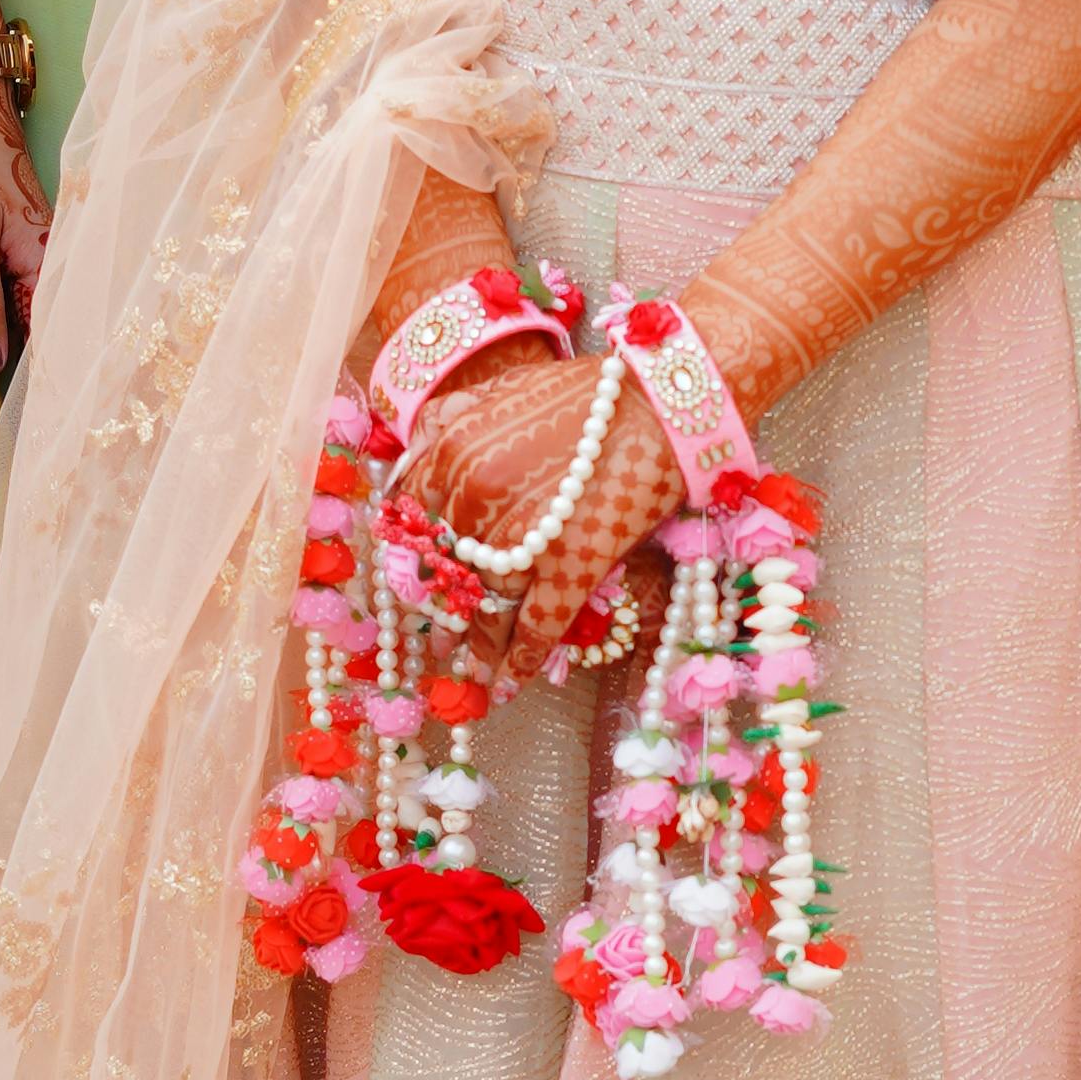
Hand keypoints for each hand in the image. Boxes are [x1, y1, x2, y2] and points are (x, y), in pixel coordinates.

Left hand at [395, 347, 680, 689]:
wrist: (664, 401)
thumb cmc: (591, 391)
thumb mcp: (505, 389)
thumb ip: (456, 420)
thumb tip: (422, 451)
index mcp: (453, 452)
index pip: (416, 523)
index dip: (421, 557)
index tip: (424, 578)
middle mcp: (475, 499)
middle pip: (448, 573)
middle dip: (445, 611)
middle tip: (438, 642)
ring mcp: (521, 538)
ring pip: (487, 608)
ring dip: (477, 648)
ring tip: (469, 671)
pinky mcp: (571, 569)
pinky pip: (535, 629)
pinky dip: (518, 665)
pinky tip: (505, 691)